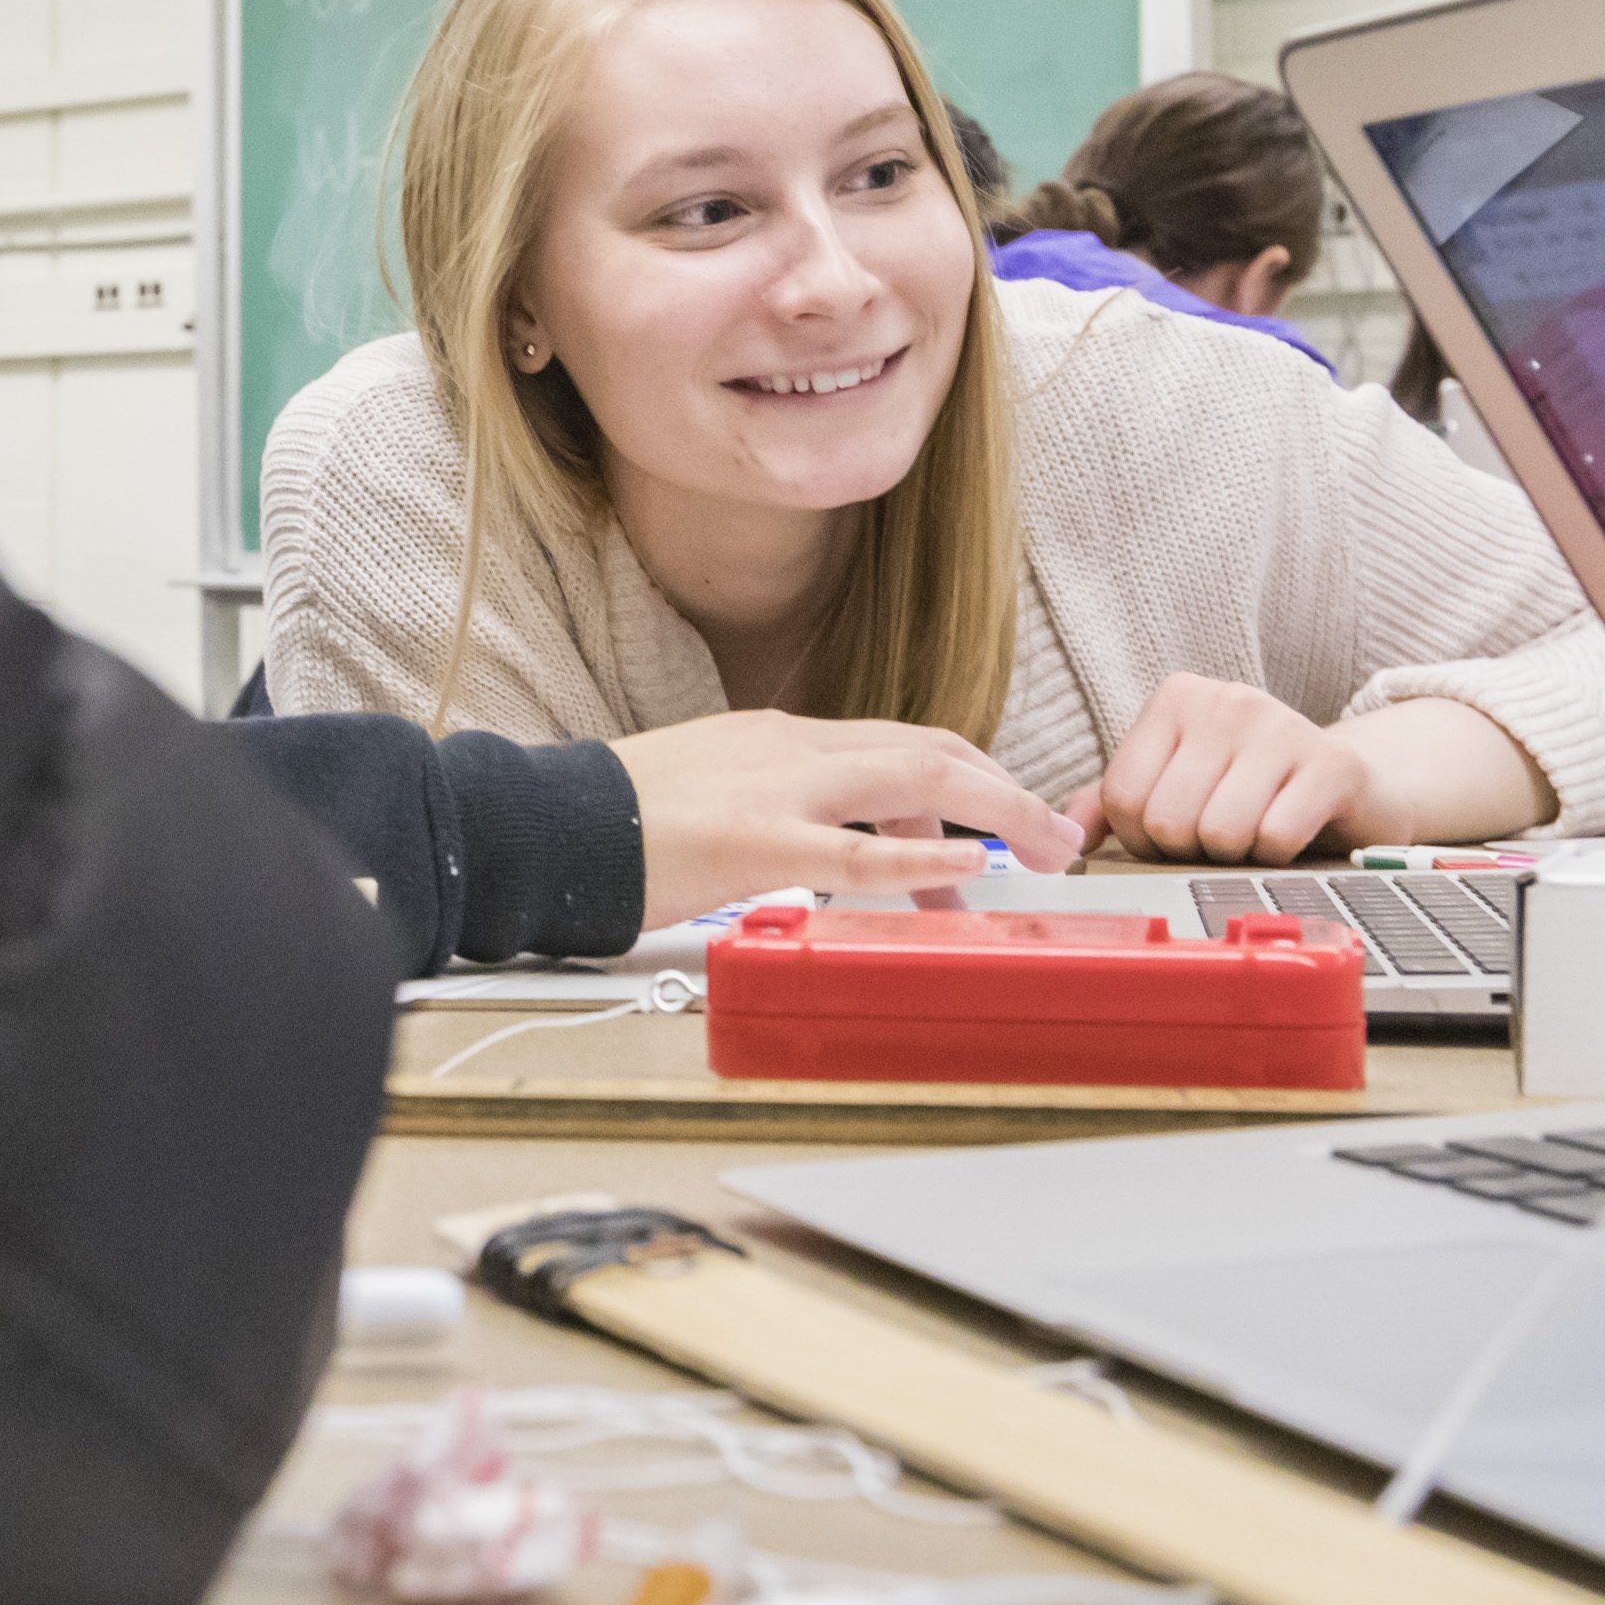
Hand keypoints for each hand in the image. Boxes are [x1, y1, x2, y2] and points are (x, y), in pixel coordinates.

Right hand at [608, 711, 1085, 928]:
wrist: (547, 822)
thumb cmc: (622, 821)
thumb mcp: (717, 792)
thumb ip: (786, 813)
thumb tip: (844, 852)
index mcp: (784, 738)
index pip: (902, 745)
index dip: (972, 780)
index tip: (1008, 824)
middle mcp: (794, 748)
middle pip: (931, 750)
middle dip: (1007, 790)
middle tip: (1057, 841)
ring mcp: (779, 790)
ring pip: (918, 780)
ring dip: (998, 810)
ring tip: (1044, 853)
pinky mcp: (756, 842)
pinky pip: (859, 850)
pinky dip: (929, 856)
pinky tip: (975, 866)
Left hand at [1064, 682, 1548, 862]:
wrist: (1351, 788)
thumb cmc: (1251, 790)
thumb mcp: (1176, 785)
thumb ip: (1110, 804)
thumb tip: (1059, 837)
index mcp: (1176, 699)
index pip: (1122, 796)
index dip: (1143, 838)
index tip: (1175, 833)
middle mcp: (1226, 699)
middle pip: (1168, 819)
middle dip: (1190, 849)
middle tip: (1222, 837)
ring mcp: (1282, 725)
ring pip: (1220, 832)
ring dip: (1236, 855)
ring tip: (1257, 833)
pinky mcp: (1332, 764)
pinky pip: (1274, 838)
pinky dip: (1278, 855)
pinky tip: (1294, 833)